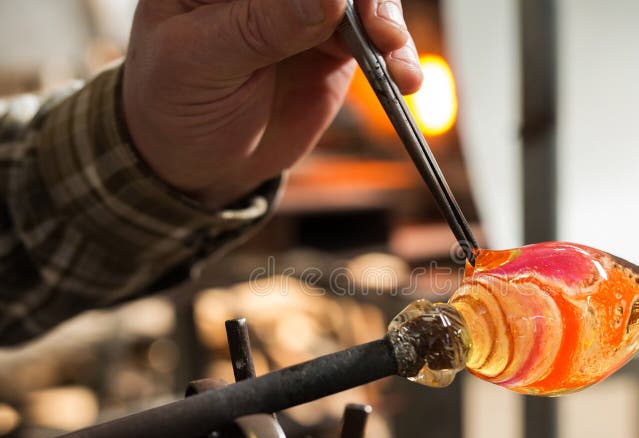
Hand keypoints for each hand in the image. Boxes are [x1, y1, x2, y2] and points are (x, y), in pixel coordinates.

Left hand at [123, 0, 421, 208]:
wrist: (198, 162)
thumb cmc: (177, 104)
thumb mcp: (203, 62)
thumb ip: (260, 26)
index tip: (339, 5)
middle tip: (378, 30)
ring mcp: (306, 11)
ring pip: (363, 0)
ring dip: (388, 24)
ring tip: (395, 62)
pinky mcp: (334, 46)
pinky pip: (376, 39)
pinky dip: (396, 57)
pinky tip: (402, 79)